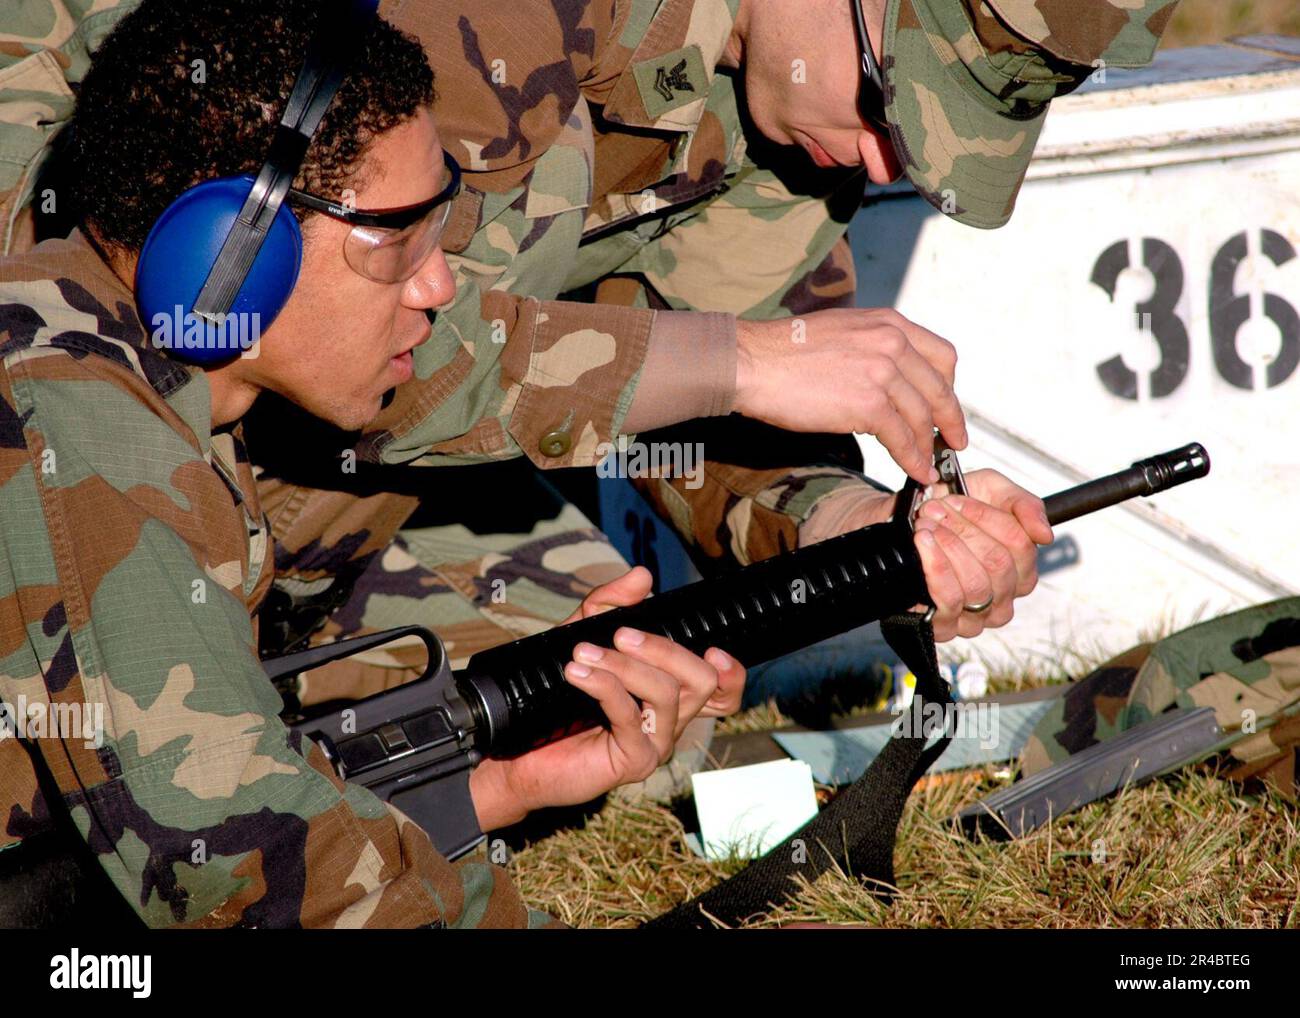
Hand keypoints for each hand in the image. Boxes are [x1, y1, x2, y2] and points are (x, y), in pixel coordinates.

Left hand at [467, 567, 745, 829]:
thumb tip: (643, 574)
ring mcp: (655, 742)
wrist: (518, 751)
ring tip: (583, 653)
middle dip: (664, 649)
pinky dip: (604, 686)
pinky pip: (630, 715)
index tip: (713, 648)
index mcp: (669, 695)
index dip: (731, 672)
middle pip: (702, 681)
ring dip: (624, 666)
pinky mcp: (633, 760)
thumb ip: (608, 605)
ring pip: (667, 694)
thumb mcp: (580, 636)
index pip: (722, 690)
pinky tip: (577, 674)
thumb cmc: (554, 696)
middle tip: (622, 634)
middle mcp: (670, 720)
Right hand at [734, 308, 966, 483]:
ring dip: (929, 446)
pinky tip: (915, 471)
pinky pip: (903, 438)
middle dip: (951, 420)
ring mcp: (883, 372)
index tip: (947, 406)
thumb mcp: (843, 331)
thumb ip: (873, 347)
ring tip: (929, 465)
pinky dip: (913, 459)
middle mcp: (892, 342)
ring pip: (923, 416)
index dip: (949, 386)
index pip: (941, 355)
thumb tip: (887, 379)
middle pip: (940, 387)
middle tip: (955, 441)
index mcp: (889, 323)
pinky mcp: (869, 403)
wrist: (754, 362)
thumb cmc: (785, 352)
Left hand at [812, 471, 1052, 642]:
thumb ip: (1023, 505)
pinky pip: (949, 601)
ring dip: (948, 547)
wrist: (903, 524)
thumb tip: (1045, 534)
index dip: (988, 518)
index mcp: (1021, 570)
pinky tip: (923, 545)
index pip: (1022, 547)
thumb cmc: (950, 509)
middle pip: (999, 565)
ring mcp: (976, 617)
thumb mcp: (990, 490)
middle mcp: (1004, 598)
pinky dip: (935, 568)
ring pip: (977, 585)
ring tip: (926, 525)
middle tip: (935, 510)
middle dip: (963, 530)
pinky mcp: (945, 627)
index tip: (958, 499)